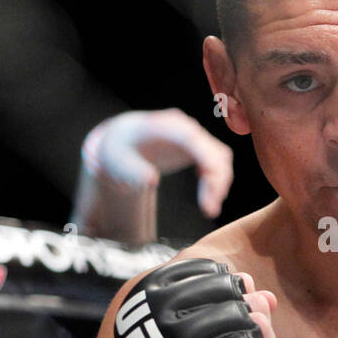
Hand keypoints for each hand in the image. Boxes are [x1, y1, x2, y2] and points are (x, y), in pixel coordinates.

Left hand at [71, 109, 234, 243]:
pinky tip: (207, 196)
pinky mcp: (198, 146)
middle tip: (210, 210)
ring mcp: (194, 135)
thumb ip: (133, 170)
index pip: (194, 140)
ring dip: (220, 183)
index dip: (208, 163)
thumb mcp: (117, 161)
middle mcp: (185, 127)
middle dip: (217, 181)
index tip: (211, 191)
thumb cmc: (120, 149)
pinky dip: (216, 180)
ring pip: (220, 158)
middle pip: (214, 151)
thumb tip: (151, 181)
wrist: (124, 138)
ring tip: (209, 208)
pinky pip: (216, 162)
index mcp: (166, 127)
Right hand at [96, 259, 280, 337]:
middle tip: (256, 334)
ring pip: (246, 322)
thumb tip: (264, 294)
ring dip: (265, 337)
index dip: (231, 290)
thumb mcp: (194, 331)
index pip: (209, 273)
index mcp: (146, 297)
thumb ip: (228, 305)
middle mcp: (155, 317)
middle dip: (252, 314)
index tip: (233, 310)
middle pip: (231, 296)